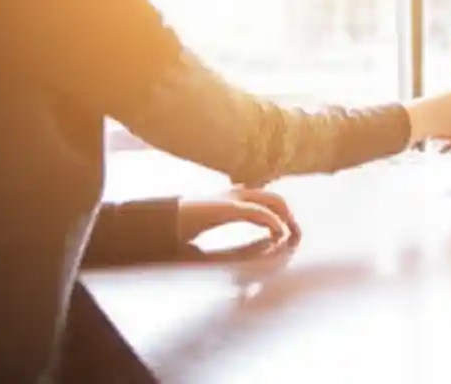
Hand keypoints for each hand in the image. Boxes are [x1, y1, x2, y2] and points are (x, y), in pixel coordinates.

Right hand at [177, 188, 299, 249]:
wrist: (154, 230)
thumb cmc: (178, 239)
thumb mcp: (216, 251)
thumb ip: (241, 252)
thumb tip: (266, 253)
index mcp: (232, 203)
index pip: (267, 203)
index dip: (282, 219)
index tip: (288, 239)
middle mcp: (235, 196)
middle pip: (276, 199)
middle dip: (290, 218)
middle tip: (296, 238)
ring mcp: (232, 198)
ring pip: (273, 202)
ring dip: (286, 220)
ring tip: (290, 238)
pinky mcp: (228, 207)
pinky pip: (259, 212)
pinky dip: (272, 224)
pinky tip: (277, 237)